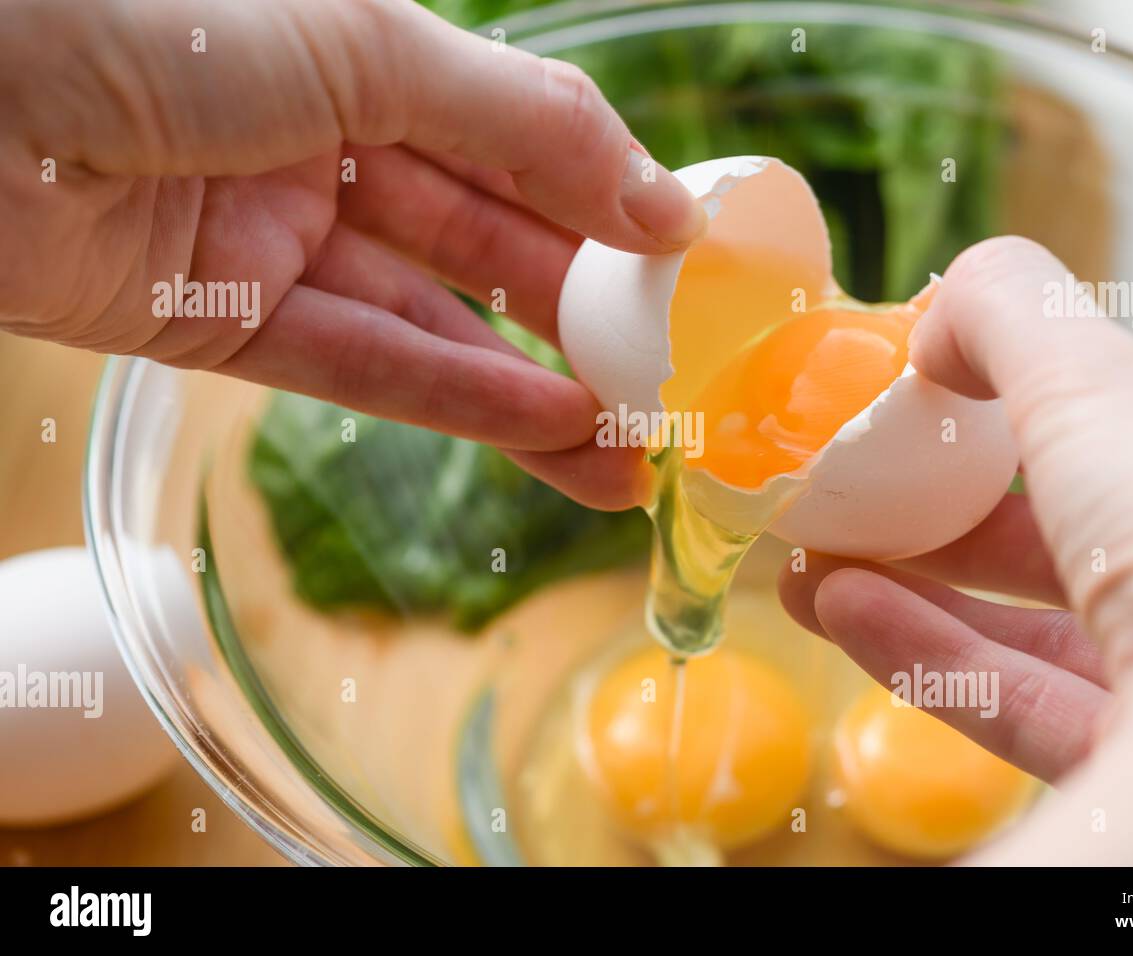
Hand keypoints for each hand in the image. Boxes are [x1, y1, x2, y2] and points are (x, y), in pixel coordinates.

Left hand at [0, 0, 703, 508]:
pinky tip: (545, 433)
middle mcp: (327, 146)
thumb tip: (661, 205)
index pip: (517, 144)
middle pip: (484, 244)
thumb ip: (522, 126)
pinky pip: (357, 364)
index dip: (605, 208)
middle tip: (668, 389)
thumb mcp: (366, 43)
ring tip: (626, 455)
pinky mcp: (216, 319)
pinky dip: (452, 400)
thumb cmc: (152, 15)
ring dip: (533, 393)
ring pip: (431, 325)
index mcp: (366, 59)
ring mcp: (273, 237)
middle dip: (581, 321)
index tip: (688, 275)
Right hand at [780, 237, 1132, 863]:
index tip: (935, 414)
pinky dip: (928, 655)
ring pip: (1038, 631)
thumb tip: (936, 321)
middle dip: (950, 518)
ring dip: (916, 589)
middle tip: (856, 499)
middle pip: (1075, 541)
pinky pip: (1022, 703)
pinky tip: (840, 610)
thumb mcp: (1088, 375)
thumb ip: (1009, 316)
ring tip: (813, 562)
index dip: (1031, 419)